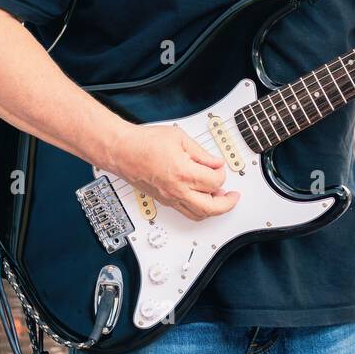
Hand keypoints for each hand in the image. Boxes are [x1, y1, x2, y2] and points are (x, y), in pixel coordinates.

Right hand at [112, 123, 240, 220]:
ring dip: (212, 209)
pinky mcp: (162, 200)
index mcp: (183, 173)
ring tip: (219, 198)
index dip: (222, 173)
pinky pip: (184, 211)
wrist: (121, 150)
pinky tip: (200, 197)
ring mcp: (168, 198)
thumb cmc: (143, 142)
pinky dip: (197, 208)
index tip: (219, 166)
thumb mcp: (179, 138)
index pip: (215, 182)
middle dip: (227, 203)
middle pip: (210, 208)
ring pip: (197, 215)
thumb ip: (201, 153)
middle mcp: (176, 190)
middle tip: (233, 196)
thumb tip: (216, 163)